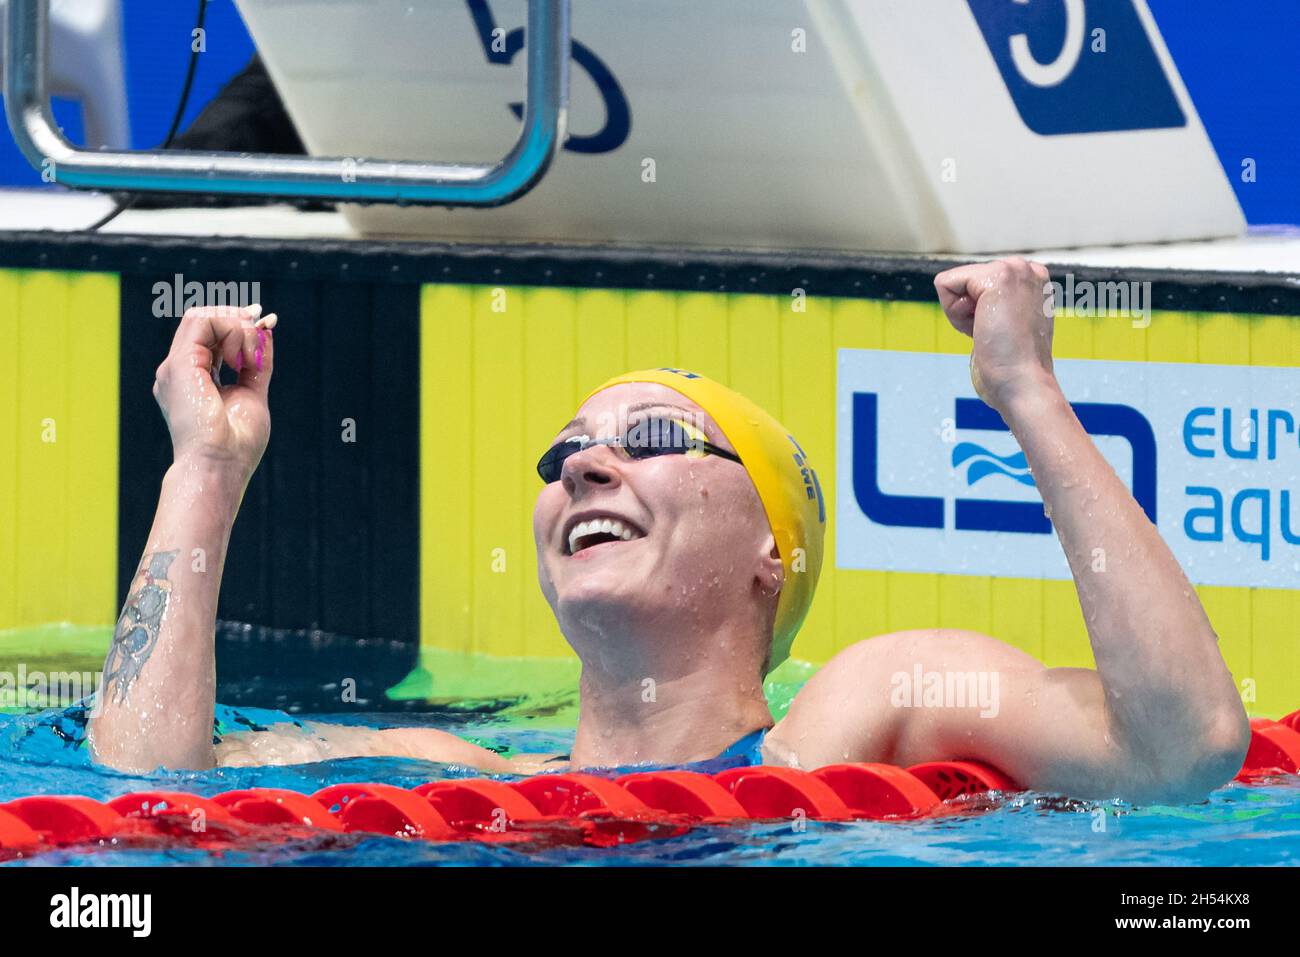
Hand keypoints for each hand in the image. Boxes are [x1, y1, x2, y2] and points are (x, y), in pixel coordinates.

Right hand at [153, 305, 274, 480]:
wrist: (219, 466)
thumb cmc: (236, 444)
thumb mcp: (252, 393)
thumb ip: (256, 363)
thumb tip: (265, 331)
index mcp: (193, 379)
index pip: (209, 334)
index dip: (236, 323)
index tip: (264, 324)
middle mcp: (179, 371)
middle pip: (203, 321)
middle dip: (238, 320)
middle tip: (261, 334)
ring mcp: (175, 367)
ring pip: (202, 316)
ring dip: (237, 327)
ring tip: (250, 357)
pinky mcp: (179, 364)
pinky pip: (205, 322)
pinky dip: (232, 331)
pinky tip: (241, 358)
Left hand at [934, 257, 1056, 411]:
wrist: (1023, 382)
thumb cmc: (1014, 366)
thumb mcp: (1010, 325)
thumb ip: (997, 307)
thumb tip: (978, 309)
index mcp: (1031, 280)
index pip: (977, 283)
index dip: (978, 312)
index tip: (1000, 332)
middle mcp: (1026, 268)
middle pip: (965, 280)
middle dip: (969, 310)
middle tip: (994, 334)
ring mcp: (1014, 269)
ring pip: (955, 281)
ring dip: (962, 314)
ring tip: (990, 332)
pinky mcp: (996, 276)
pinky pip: (946, 284)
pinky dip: (954, 313)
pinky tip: (979, 328)